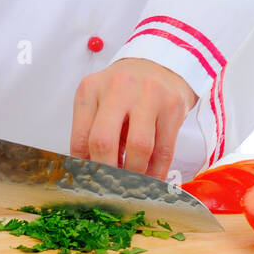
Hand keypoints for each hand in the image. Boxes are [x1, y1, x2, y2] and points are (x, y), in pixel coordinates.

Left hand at [69, 57, 198, 178]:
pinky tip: (151, 180)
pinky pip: (164, 150)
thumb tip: (90, 176)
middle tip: (111, 189)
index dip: (84, 169)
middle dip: (107, 173)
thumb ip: (93, 133)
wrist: (160, 65)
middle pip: (104, 141)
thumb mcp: (100, 102)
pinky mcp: (172, 105)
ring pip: (138, 148)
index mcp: (90, 89)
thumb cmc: (125, 91)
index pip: (80, 139)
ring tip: (132, 185)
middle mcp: (117, 88)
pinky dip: (156, 172)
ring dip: (134, 175)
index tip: (91, 185)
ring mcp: (147, 94)